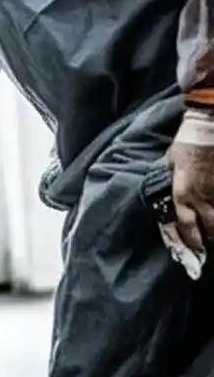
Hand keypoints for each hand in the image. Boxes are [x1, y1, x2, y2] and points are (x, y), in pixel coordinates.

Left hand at [170, 113, 213, 258]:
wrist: (209, 126)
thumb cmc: (187, 142)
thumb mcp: (171, 160)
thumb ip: (171, 176)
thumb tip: (166, 183)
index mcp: (182, 193)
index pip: (186, 225)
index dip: (191, 241)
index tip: (196, 250)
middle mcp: (202, 198)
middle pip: (211, 230)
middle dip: (213, 241)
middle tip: (212, 246)